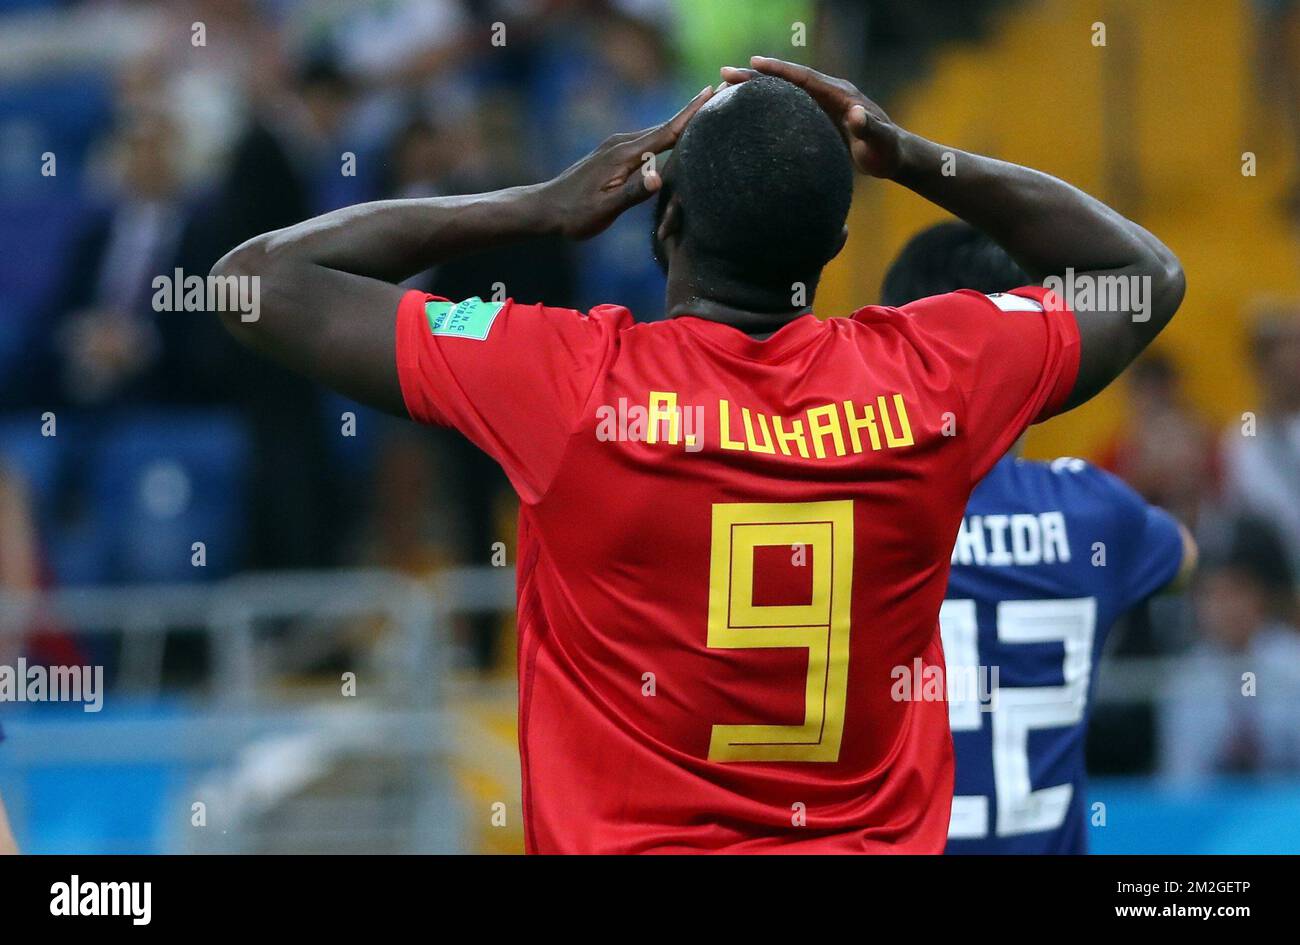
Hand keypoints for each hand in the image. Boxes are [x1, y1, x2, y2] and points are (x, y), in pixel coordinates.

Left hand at [541, 86, 713, 239]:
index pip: (666, 132)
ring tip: (709, 111)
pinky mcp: (615, 155)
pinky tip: (677, 137)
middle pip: (666, 126)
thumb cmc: (575, 214)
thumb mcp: (605, 208)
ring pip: (658, 133)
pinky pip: (648, 142)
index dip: (691, 114)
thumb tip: (660, 176)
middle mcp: (622, 144)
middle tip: (722, 93)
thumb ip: (633, 192)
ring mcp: (618, 147)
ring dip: (682, 123)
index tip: (713, 92)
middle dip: (694, 111)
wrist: (545, 208)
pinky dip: (667, 136)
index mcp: (624, 155)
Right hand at [720, 57, 905, 178]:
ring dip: (757, 87)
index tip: (754, 64)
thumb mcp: (880, 141)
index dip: (779, 70)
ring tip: (726, 87)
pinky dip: (767, 102)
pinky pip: (788, 104)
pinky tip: (746, 107)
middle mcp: (828, 93)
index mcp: (840, 94)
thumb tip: (855, 114)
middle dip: (757, 75)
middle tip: (725, 73)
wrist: (892, 155)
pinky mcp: (817, 115)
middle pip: (788, 79)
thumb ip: (870, 128)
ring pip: (785, 90)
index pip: (804, 78)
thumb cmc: (886, 151)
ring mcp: (822, 103)